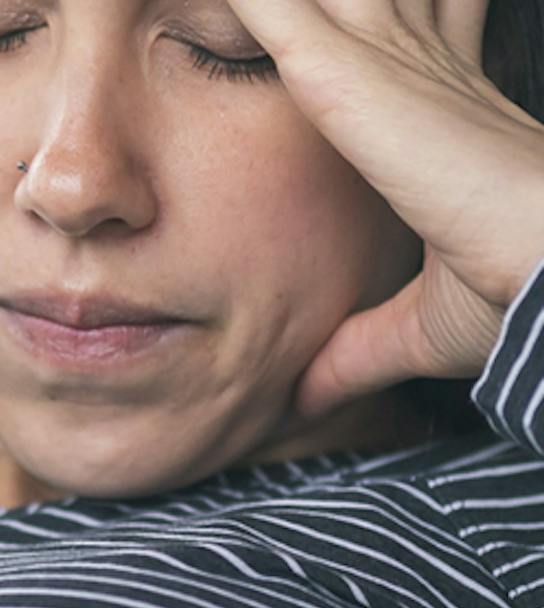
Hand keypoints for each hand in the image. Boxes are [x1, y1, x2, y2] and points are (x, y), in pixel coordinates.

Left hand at [225, 0, 543, 419]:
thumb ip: (355, 347)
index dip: (333, 17)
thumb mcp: (417, 324)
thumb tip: (305, 394)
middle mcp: (409, 63)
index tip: (288, 14)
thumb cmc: (510, 292)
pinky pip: (271, 8)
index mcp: (427, 107)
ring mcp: (383, 56)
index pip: (377, 34)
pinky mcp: (345, 73)